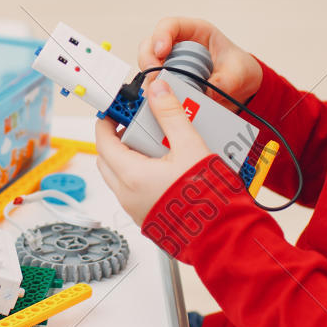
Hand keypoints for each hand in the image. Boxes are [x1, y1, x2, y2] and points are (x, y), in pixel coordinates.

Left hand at [94, 74, 213, 225]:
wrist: (222, 236)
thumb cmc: (207, 198)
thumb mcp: (190, 147)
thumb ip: (171, 115)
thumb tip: (157, 91)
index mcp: (131, 176)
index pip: (103, 142)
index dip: (107, 123)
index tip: (116, 111)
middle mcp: (127, 196)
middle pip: (108, 161)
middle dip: (118, 140)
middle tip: (137, 126)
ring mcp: (136, 210)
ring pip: (120, 178)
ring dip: (131, 159)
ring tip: (158, 146)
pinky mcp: (148, 220)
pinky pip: (134, 193)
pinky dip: (141, 177)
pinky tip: (167, 169)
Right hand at [138, 16, 262, 109]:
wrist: (242, 87)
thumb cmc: (239, 70)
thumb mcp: (238, 73)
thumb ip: (225, 81)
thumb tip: (207, 91)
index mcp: (196, 33)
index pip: (170, 26)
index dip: (161, 35)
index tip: (161, 51)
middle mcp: (179, 46)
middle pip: (151, 45)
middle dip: (148, 60)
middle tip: (155, 77)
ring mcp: (171, 64)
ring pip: (148, 66)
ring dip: (150, 79)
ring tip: (157, 93)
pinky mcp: (170, 81)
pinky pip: (155, 85)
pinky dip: (155, 93)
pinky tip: (160, 102)